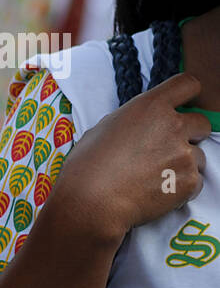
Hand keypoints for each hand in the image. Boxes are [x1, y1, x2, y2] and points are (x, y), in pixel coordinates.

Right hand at [49, 73, 208, 244]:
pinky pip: (195, 182)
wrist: (90, 203)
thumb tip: (143, 126)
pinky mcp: (189, 182)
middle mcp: (173, 126)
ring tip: (152, 178)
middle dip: (190, 135)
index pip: (188, 84)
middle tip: (166, 150)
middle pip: (202, 123)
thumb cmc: (86, 167)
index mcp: (150, 107)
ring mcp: (184, 155)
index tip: (181, 107)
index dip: (187, 95)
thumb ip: (134, 121)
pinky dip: (179, 188)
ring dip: (182, 165)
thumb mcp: (104, 129)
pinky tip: (154, 193)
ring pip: (198, 156)